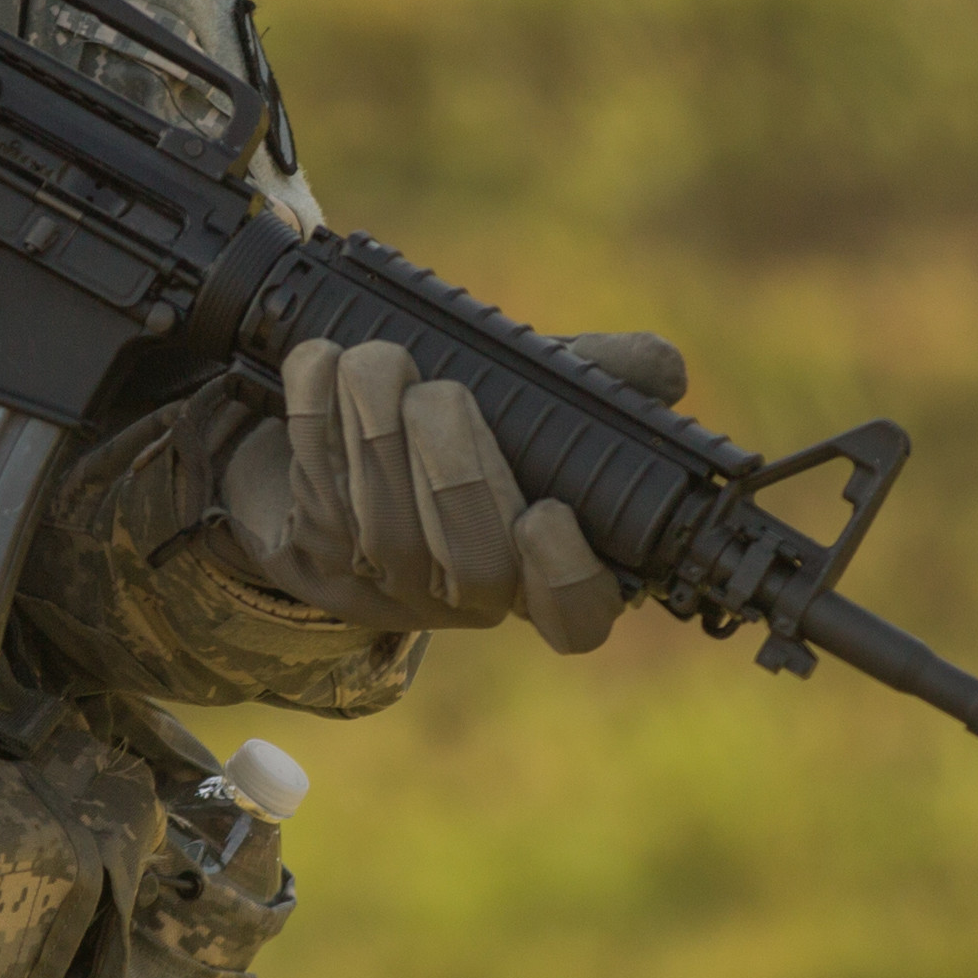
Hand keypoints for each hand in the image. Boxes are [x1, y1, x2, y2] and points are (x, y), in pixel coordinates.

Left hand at [213, 330, 686, 651]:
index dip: (565, 578)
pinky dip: (315, 410)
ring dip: (373, 425)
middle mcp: (468, 592)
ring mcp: (388, 579)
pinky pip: (317, 482)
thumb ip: (599, 383)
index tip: (547, 514)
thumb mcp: (536, 400)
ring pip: (385, 523)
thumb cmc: (461, 419)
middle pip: (473, 568)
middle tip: (441, 394)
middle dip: (453, 468)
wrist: (338, 431)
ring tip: (377, 359)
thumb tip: (662, 371)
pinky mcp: (316, 546)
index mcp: (541, 565)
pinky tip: (325, 361)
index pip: (576, 617)